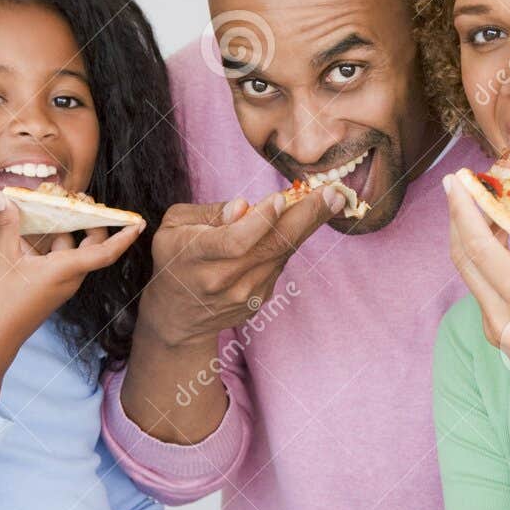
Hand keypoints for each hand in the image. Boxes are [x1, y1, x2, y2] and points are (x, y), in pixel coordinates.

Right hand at [0, 194, 143, 409]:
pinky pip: (58, 258)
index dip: (124, 236)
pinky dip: (51, 242)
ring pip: (72, 249)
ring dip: (66, 228)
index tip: (139, 222)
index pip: (105, 252)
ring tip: (53, 204)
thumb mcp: (4, 260)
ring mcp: (60, 283)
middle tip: (82, 199)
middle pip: (92, 245)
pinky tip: (32, 227)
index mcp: (66, 271)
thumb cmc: (1, 304)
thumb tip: (5, 198)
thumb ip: (8, 227)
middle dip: (92, 222)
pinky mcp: (50, 286)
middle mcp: (69, 277)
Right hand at [140, 184, 345, 347]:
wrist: (178, 315)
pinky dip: (292, 240)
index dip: (260, 221)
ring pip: (282, 254)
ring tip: (330, 199)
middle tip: (334, 194)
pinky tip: (301, 221)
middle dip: (306, 217)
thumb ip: (209, 213)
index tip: (282, 198)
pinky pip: (280, 263)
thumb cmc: (176, 256)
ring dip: (309, 225)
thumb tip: (244, 207)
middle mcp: (222, 279)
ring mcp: (244, 293)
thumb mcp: (175, 225)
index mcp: (195, 255)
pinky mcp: (259, 299)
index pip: (234, 242)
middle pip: (271, 247)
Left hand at [446, 173, 509, 446]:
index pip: (478, 246)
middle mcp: (498, 318)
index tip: (457, 180)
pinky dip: (504, 259)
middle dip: (465, 217)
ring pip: (479, 272)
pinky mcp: (505, 334)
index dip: (465, 208)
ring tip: (505, 206)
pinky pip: (495, 288)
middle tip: (473, 186)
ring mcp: (498, 329)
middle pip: (466, 257)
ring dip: (488, 237)